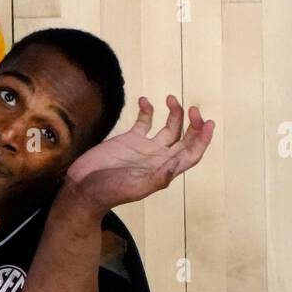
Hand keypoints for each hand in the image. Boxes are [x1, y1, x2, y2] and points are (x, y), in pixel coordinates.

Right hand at [65, 96, 213, 210]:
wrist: (82, 188)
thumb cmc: (109, 192)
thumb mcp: (135, 187)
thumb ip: (158, 177)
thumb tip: (178, 162)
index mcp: (164, 170)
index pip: (191, 153)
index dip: (203, 140)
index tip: (208, 123)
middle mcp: (158, 158)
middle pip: (184, 138)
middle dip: (192, 123)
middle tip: (193, 109)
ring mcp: (145, 148)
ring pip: (168, 127)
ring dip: (174, 113)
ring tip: (171, 99)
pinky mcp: (129, 139)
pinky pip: (144, 122)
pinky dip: (147, 110)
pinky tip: (144, 101)